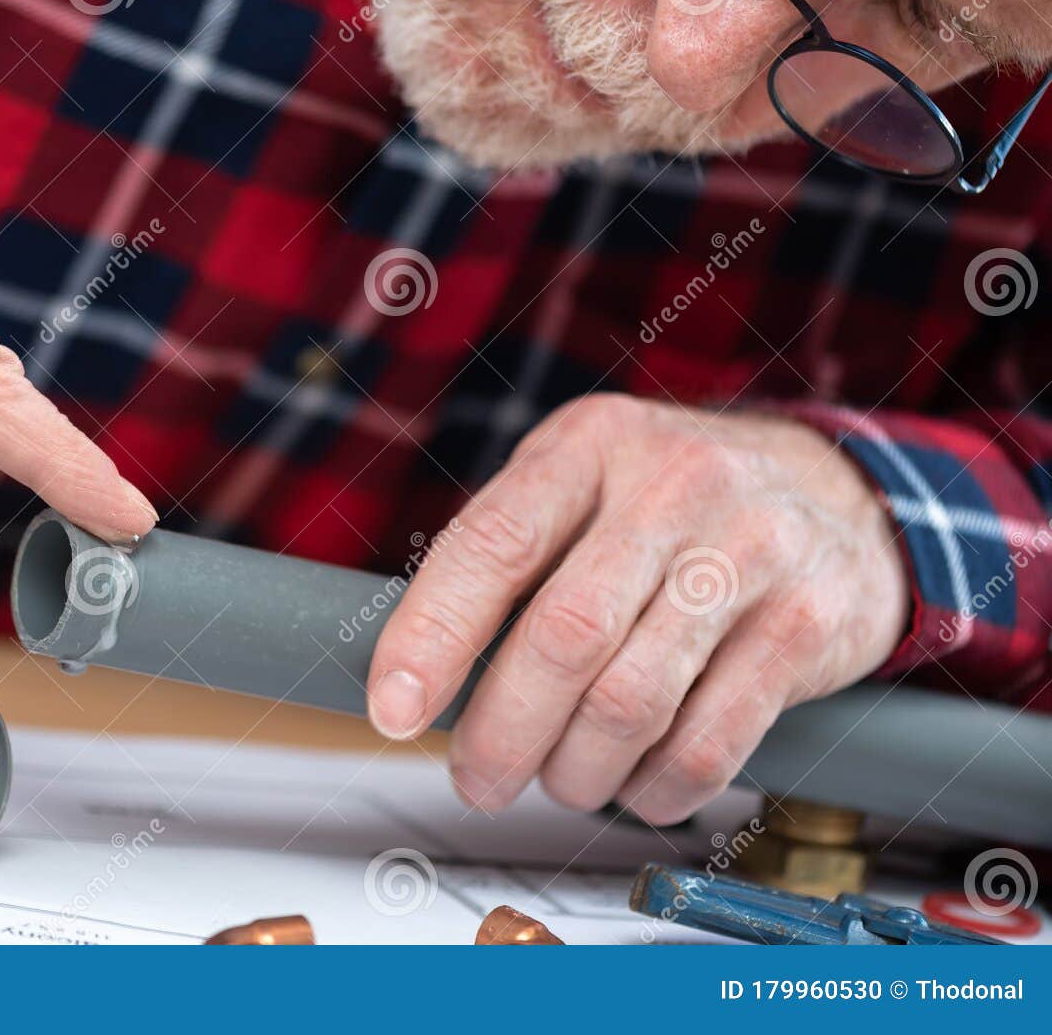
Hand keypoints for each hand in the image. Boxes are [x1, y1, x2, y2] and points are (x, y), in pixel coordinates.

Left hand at [367, 394, 908, 823]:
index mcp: (590, 445)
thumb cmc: (672, 504)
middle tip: (478, 778)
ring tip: (562, 779)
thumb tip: (420, 682)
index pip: (492, 545)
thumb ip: (508, 560)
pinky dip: (656, 787)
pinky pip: (711, 740)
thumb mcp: (583, 486)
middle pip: (564, 636)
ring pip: (632, 700)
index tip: (395, 711)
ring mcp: (750, 549)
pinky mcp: (807, 621)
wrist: (837, 492)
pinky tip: (637, 785)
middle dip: (502, 731)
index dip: (432, 637)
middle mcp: (673, 485)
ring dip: (577, 769)